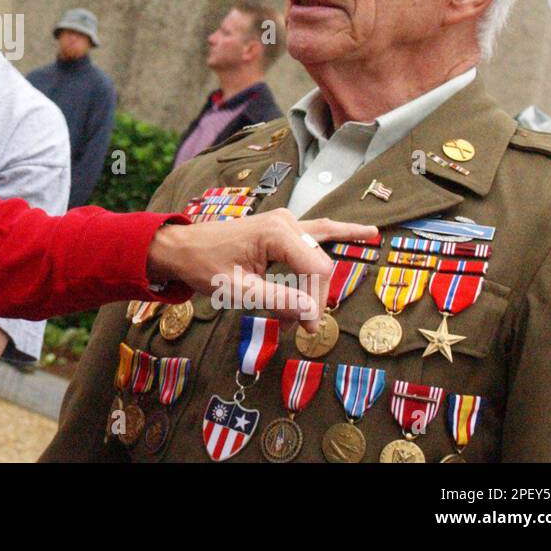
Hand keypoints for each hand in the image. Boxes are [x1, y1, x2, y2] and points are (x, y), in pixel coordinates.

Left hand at [147, 209, 376, 331]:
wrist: (183, 247)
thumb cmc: (204, 266)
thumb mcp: (237, 290)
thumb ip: (277, 301)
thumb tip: (312, 314)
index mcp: (276, 233)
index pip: (316, 271)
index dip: (315, 302)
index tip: (304, 326)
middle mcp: (286, 222)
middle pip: (319, 267)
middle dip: (313, 299)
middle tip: (300, 329)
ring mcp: (286, 222)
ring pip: (318, 256)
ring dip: (314, 287)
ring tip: (305, 316)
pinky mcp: (283, 228)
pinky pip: (317, 234)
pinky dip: (339, 235)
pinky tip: (366, 233)